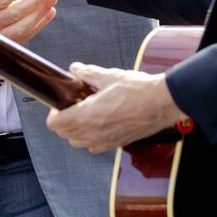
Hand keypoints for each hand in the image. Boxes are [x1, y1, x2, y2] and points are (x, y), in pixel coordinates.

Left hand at [46, 63, 186, 152]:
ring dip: (76, 131)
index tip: (60, 102)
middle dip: (64, 121)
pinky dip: (91, 137)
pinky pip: (95, 146)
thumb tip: (75, 69)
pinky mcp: (117, 144)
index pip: (55, 124)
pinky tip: (102, 121)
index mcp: (87, 116)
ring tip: (86, 113)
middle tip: (73, 105)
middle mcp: (93, 133)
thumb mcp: (109, 76)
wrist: (163, 103)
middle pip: (64, 135)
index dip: (53, 113)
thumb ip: (88, 73)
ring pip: (78, 143)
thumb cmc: (139, 90)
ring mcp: (105, 141)